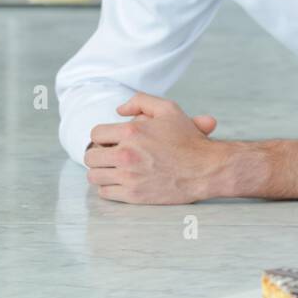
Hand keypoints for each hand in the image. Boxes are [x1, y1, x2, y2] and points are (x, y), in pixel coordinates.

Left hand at [83, 93, 225, 203]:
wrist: (206, 168)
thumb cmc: (189, 139)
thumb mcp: (168, 109)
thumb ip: (140, 101)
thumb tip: (118, 110)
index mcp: (132, 132)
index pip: (96, 134)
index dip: (103, 137)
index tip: (111, 141)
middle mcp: (127, 154)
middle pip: (91, 156)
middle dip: (99, 155)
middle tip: (111, 156)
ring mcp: (129, 176)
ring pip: (94, 176)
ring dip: (101, 172)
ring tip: (114, 169)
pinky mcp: (133, 195)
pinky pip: (104, 192)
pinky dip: (109, 187)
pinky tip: (122, 182)